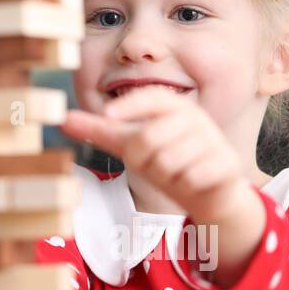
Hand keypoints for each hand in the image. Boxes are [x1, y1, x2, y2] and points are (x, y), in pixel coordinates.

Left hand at [59, 86, 249, 223]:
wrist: (207, 191)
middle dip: (144, 160)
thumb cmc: (165, 161)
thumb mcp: (130, 145)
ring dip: (166, 175)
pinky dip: (186, 185)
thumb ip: (100, 131)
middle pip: (150, 138)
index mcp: (172, 107)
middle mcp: (195, 118)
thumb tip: (61, 119)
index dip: (130, 105)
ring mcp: (213, 140)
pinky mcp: (227, 164)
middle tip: (156, 166)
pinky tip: (193, 182)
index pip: (152, 97)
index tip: (108, 115)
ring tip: (176, 174)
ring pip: (169, 161)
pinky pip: (193, 176)